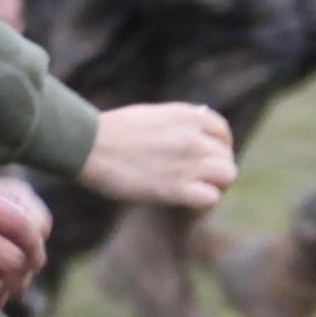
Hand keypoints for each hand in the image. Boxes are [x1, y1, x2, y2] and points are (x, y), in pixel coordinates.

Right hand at [78, 100, 237, 208]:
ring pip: (227, 176)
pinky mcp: (176, 188)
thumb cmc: (112, 131)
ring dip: (215, 186)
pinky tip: (188, 202)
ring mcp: (187, 162)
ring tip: (196, 191)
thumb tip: (199, 123)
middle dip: (216, 170)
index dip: (219, 148)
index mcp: (187, 116)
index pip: (223, 132)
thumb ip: (179, 121)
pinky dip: (203, 202)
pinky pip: (211, 198)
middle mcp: (193, 137)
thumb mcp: (153, 114)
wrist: (88, 145)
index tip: (206, 159)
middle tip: (198, 180)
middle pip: (226, 157)